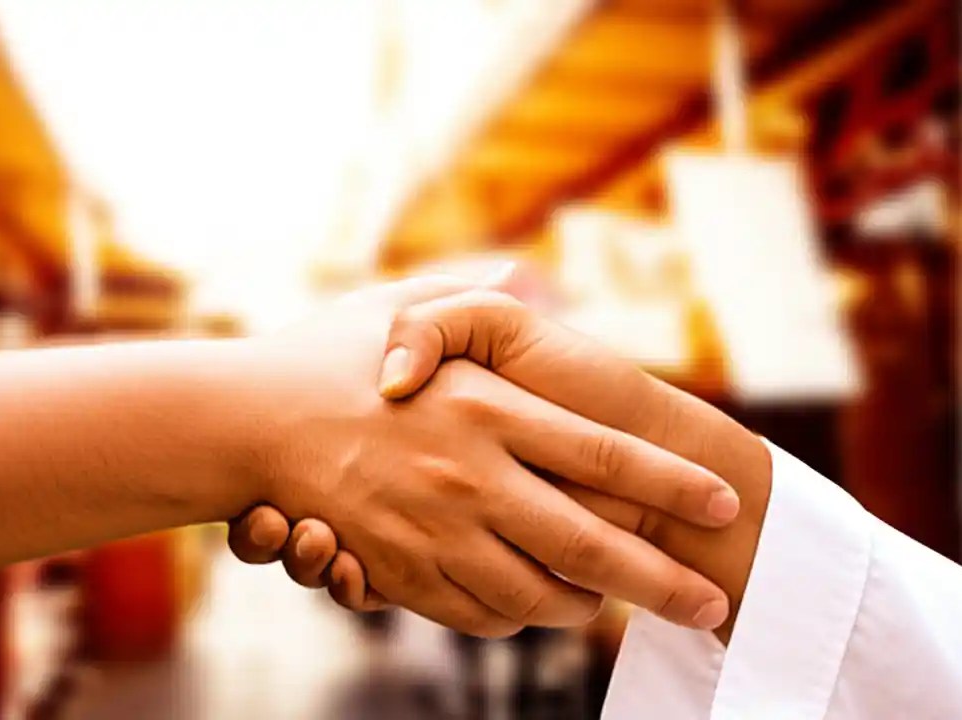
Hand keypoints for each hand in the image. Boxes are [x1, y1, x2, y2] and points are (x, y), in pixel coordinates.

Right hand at [237, 278, 737, 635]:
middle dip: (664, 579)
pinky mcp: (398, 569)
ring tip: (615, 605)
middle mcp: (469, 473)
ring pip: (539, 591)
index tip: (724, 504)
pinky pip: (476, 613)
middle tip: (712, 603)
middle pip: (592, 541)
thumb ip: (467, 295)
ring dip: (588, 605)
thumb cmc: (320, 357)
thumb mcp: (399, 303)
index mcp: (484, 405)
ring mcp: (434, 529)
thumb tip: (523, 272)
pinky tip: (534, 607)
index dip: (672, 483)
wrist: (238, 420)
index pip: (604, 453)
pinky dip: (516, 618)